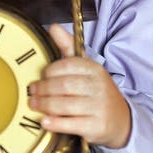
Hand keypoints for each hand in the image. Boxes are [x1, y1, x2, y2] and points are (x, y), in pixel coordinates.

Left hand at [27, 23, 130, 147]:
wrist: (120, 120)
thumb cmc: (95, 91)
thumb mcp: (85, 67)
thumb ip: (68, 47)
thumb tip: (53, 26)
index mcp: (94, 69)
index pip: (67, 65)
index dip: (49, 71)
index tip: (40, 76)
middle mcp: (99, 87)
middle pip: (64, 86)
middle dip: (43, 89)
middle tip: (32, 91)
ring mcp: (99, 107)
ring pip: (65, 105)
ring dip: (45, 105)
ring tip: (33, 104)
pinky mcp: (96, 126)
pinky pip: (71, 124)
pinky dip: (55, 123)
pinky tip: (45, 121)